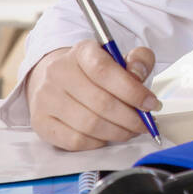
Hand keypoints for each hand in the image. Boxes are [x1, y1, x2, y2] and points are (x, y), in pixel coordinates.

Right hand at [26, 40, 160, 150]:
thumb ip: (138, 60)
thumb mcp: (120, 58)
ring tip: (130, 130)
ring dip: (117, 132)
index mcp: (81, 51)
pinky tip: (107, 135)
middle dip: (130, 118)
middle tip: (144, 124)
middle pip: (101, 102)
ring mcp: (45, 98)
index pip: (105, 71)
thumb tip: (138, 74)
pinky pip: (75, 140)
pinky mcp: (40, 122)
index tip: (151, 104)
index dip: (132, 91)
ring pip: (90, 124)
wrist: (57, 79)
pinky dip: (98, 142)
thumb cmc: (95, 72)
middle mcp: (58, 72)